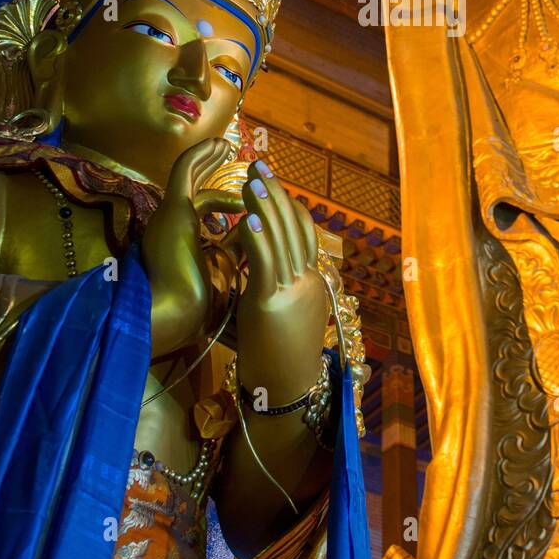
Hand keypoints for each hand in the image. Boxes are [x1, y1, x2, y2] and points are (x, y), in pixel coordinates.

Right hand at [142, 137, 236, 354]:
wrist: (173, 312)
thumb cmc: (197, 302)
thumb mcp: (225, 268)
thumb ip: (238, 248)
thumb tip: (258, 230)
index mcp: (182, 240)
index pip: (204, 211)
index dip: (226, 202)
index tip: (247, 198)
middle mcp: (172, 224)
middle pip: (195, 187)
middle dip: (212, 170)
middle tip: (229, 153)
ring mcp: (171, 214)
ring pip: (190, 176)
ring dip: (208, 158)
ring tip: (226, 146)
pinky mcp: (174, 207)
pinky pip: (185, 171)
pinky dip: (200, 155)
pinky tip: (219, 145)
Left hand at [232, 162, 327, 406]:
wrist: (287, 392)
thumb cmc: (280, 362)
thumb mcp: (283, 318)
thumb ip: (275, 292)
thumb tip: (262, 280)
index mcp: (309, 283)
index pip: (303, 233)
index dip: (288, 206)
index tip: (271, 185)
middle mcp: (305, 281)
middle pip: (294, 227)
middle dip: (275, 194)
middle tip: (259, 166)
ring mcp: (292, 290)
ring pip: (281, 238)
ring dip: (265, 205)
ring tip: (252, 179)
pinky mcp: (271, 303)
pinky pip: (266, 263)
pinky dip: (259, 237)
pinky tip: (249, 218)